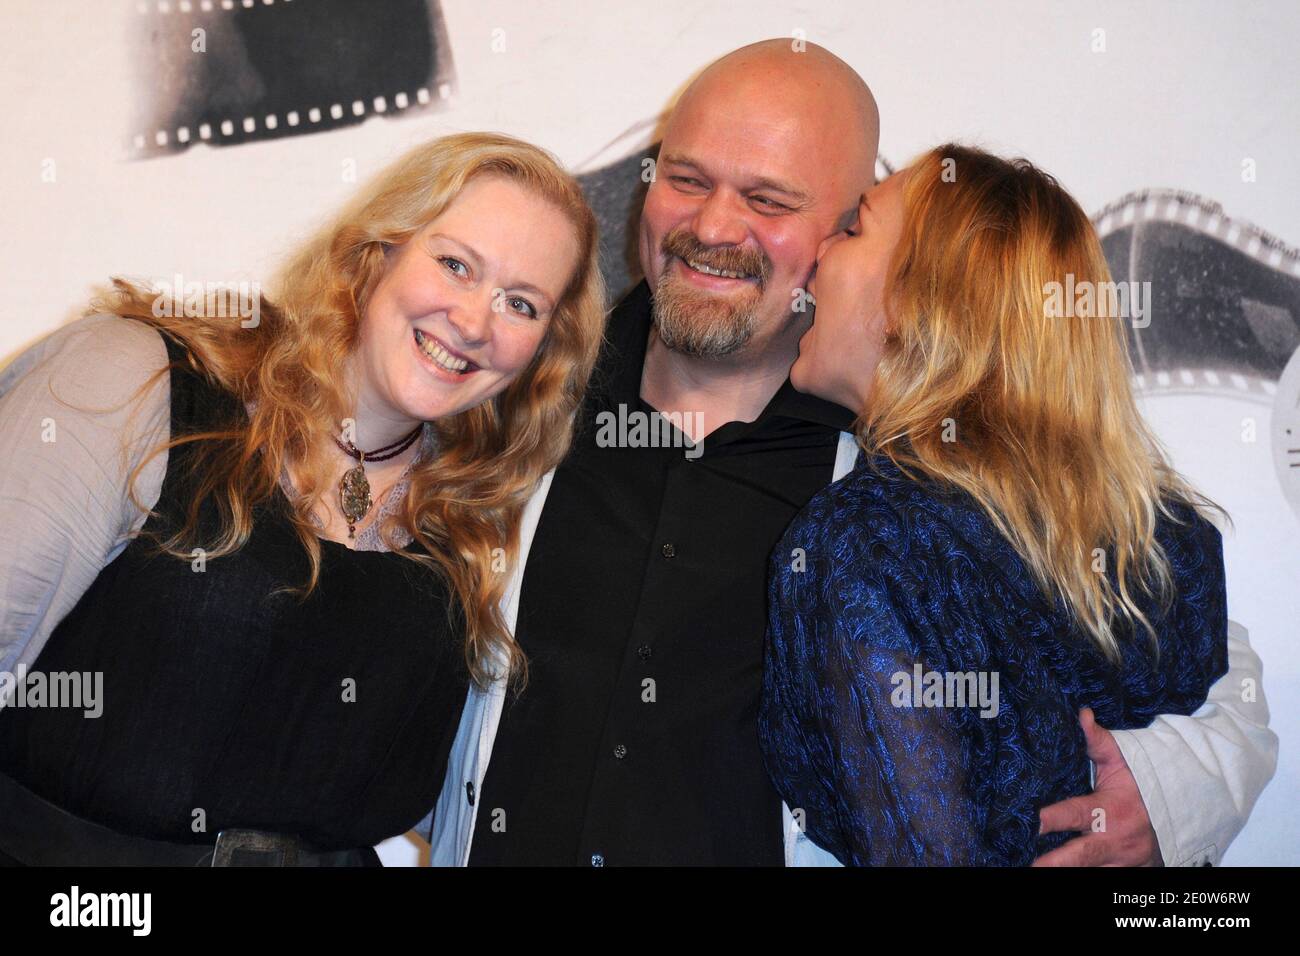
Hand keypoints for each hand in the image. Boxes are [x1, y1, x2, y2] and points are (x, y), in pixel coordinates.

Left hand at [1032, 707, 1161, 866]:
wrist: (1179, 816)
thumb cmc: (1142, 786)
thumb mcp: (1121, 762)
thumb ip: (1098, 741)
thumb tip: (1082, 714)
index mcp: (1108, 810)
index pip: (1074, 813)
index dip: (1051, 818)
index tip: (1031, 821)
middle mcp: (1112, 840)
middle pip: (1079, 856)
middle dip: (1054, 863)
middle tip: (1029, 866)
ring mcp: (1118, 863)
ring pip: (1088, 872)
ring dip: (1062, 872)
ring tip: (1032, 871)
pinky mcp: (1120, 875)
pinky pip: (1098, 879)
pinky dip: (1076, 877)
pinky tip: (1051, 873)